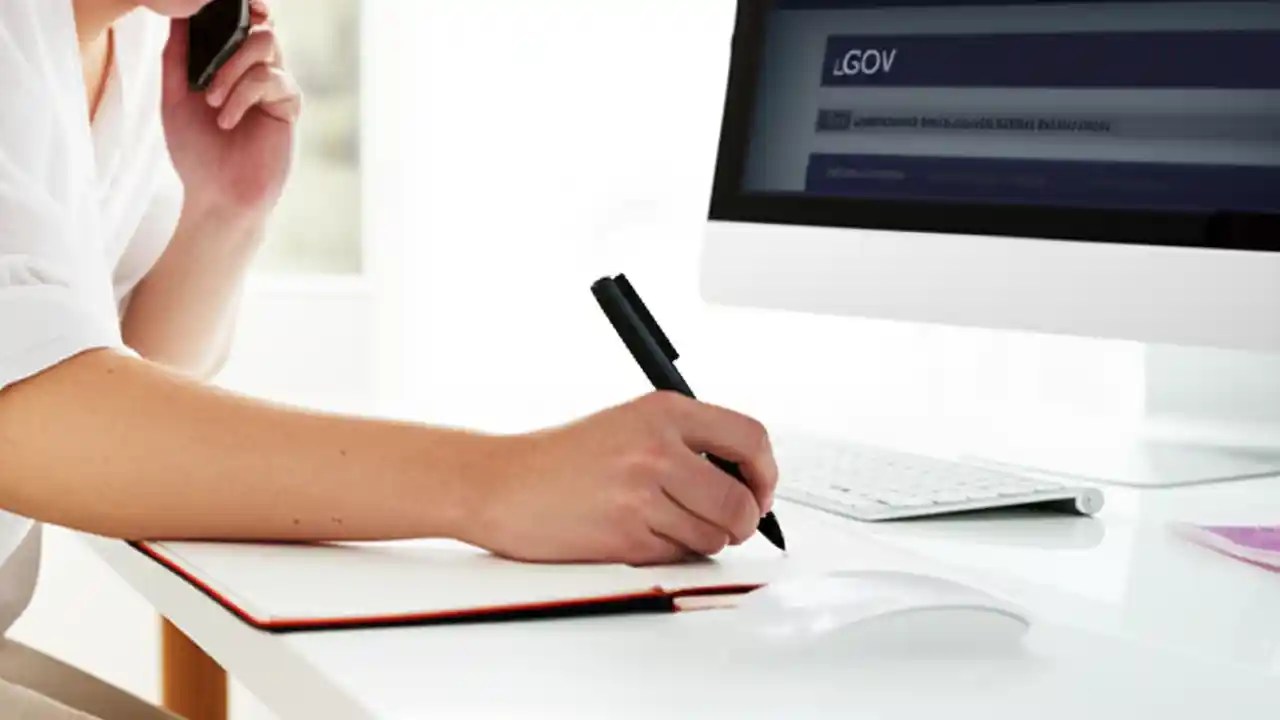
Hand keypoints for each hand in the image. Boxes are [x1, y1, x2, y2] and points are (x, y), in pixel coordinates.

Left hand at [161, 0, 301, 219]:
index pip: (241, 25)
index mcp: (232, 67)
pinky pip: (271, 79)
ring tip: (212, 100)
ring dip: (232, 68)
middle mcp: (258, 73)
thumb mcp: (175, 95)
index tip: (230, 6)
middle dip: (234, 32)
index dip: (241, 9)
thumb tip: (179, 14)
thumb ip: (179, 55)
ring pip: (266, 44)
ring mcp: (276, 89)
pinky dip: (242, 95)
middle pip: (259, 26)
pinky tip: (227, 121)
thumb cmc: (196, 151)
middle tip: (212, 58)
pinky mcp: (288, 107)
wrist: (217, 195)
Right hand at [470, 393, 779, 565]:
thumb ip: (688, 441)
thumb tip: (748, 480)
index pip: (750, 437)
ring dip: (702, 540)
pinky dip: (670, 553)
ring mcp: (642, 491)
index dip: (766, 473)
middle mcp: (657, 446)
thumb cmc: (563, 459)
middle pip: (742, 499)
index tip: (760, 491)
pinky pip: (680, 555)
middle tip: (727, 523)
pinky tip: (639, 534)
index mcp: (664, 410)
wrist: (503, 483)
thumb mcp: (631, 424)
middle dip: (743, 521)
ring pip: (715, 535)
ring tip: (666, 524)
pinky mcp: (626, 533)